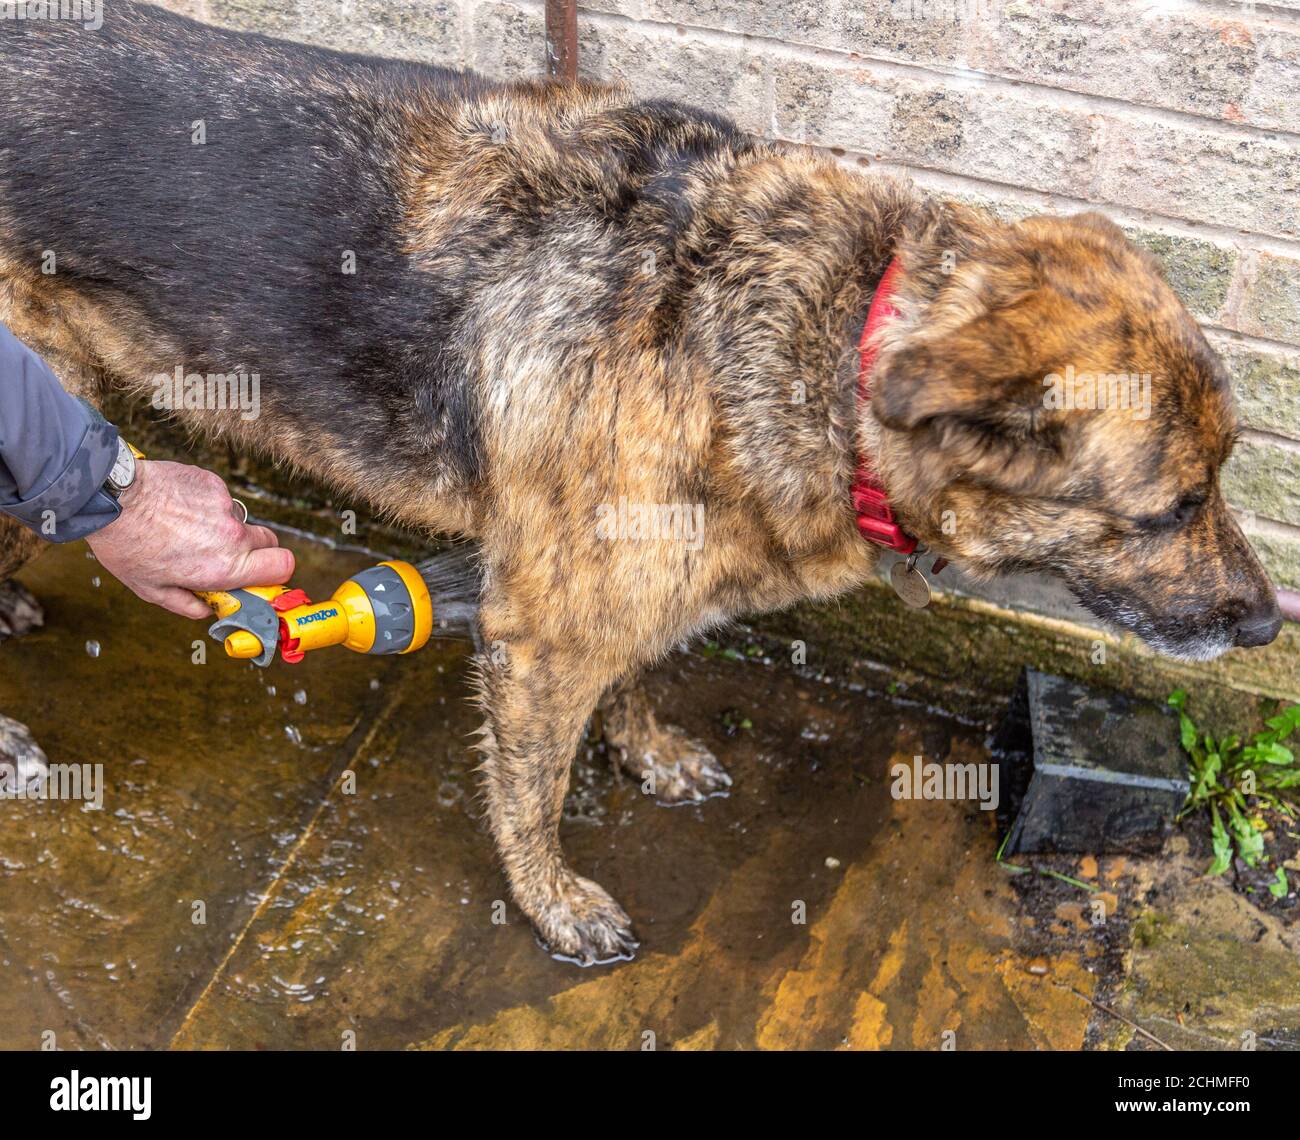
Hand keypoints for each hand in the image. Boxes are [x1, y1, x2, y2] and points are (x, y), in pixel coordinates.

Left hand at [86, 460, 294, 618]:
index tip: (259, 575)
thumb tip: (207, 610)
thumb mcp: (152, 590)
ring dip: (223, 527)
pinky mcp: (213, 482)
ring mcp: (225, 505)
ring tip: (186, 528)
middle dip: (254, 551)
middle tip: (224, 555)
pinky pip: (220, 498)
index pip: (283, 566)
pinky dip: (205, 505)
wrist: (111, 497)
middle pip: (270, 542)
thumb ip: (188, 605)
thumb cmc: (127, 545)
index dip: (276, 571)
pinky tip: (177, 507)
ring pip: (239, 520)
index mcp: (225, 566)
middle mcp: (233, 535)